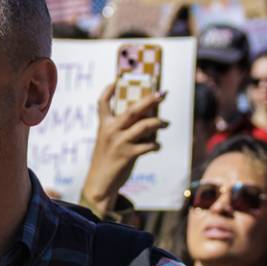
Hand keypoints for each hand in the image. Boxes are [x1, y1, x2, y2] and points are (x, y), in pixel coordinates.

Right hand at [80, 83, 166, 213]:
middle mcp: (111, 131)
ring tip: (166, 124)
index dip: (108, 91)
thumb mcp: (108, 142)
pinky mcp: (128, 155)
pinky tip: (157, 147)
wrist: (100, 184)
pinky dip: (155, 145)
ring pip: (145, 126)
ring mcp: (120, 142)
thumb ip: (122, 129)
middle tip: (162, 94)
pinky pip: (148, 145)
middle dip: (149, 100)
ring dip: (159, 123)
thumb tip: (147, 119)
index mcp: (104, 125)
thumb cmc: (107, 161)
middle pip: (133, 109)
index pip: (103, 103)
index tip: (115, 81)